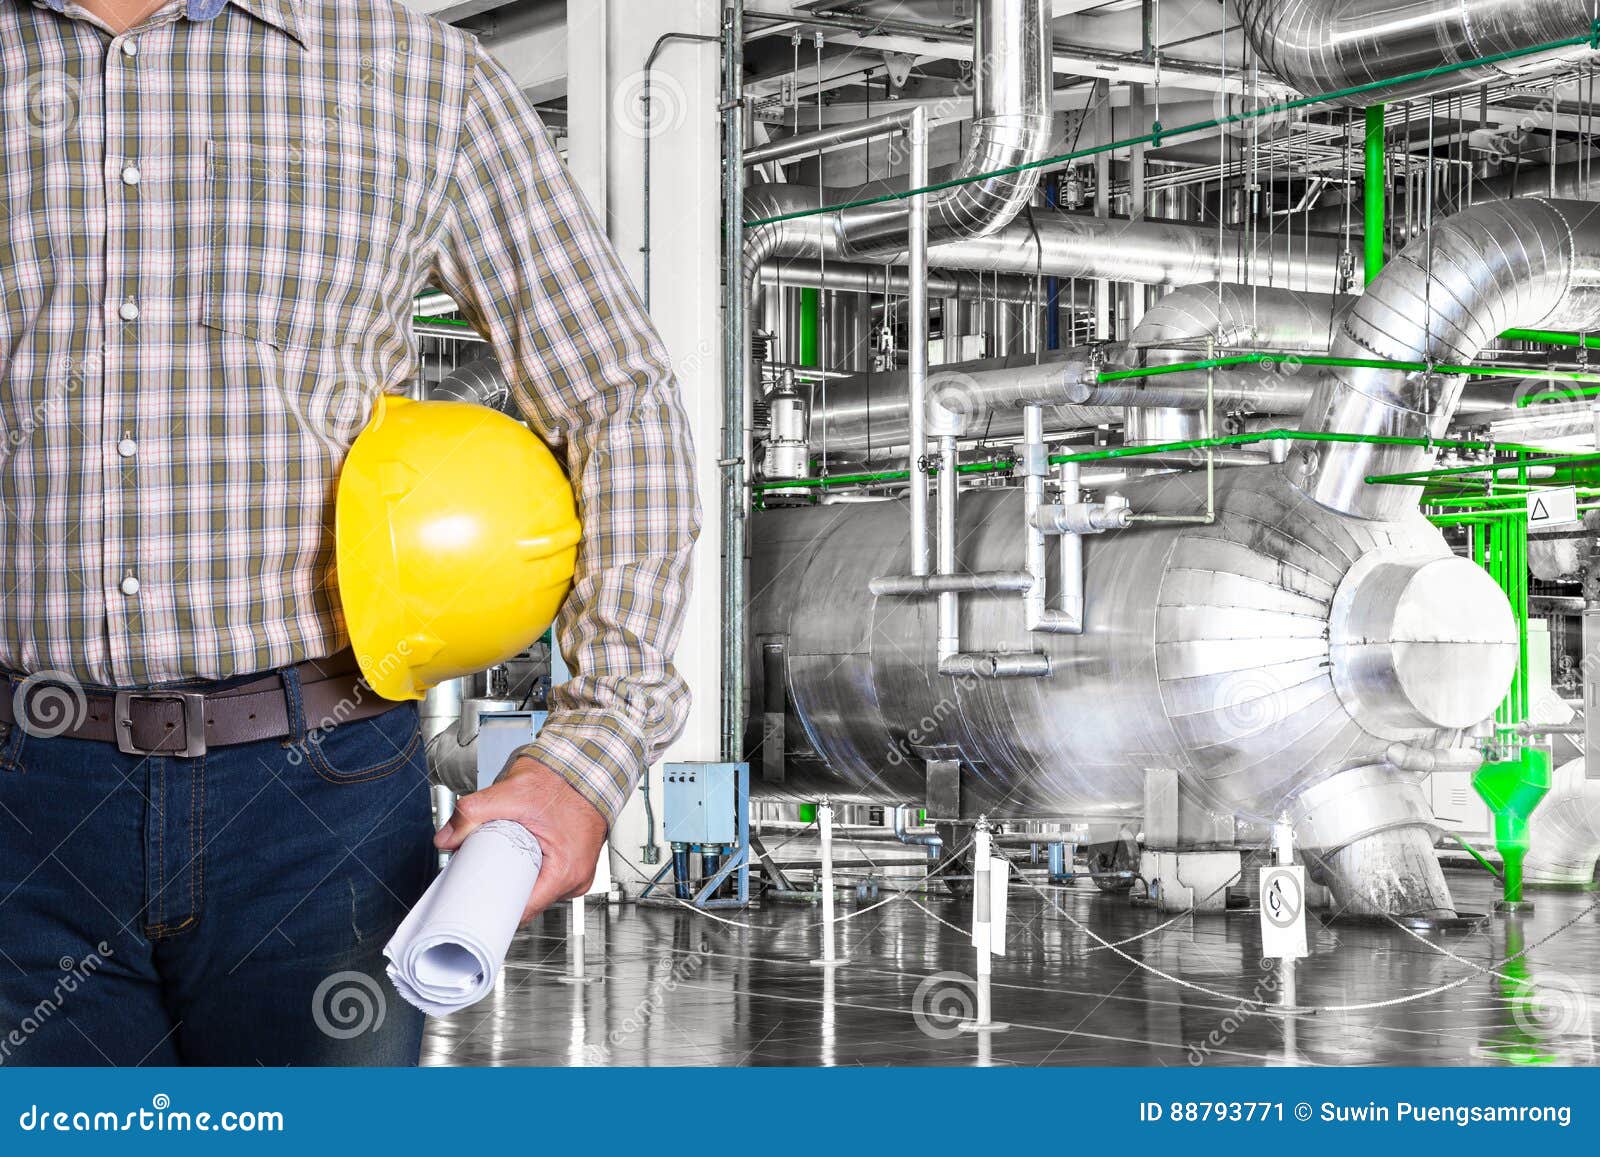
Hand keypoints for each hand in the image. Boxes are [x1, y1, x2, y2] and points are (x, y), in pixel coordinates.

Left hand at [433, 755, 607, 922]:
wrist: (587, 765)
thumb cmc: (564, 780)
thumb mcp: (512, 793)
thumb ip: (472, 812)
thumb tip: (447, 837)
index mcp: (566, 870)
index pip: (523, 910)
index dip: (494, 910)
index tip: (474, 904)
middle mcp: (576, 878)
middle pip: (528, 902)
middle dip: (501, 890)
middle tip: (481, 872)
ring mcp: (578, 872)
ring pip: (537, 890)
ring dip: (517, 878)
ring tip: (502, 860)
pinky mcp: (574, 864)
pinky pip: (547, 877)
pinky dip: (530, 869)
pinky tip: (520, 856)